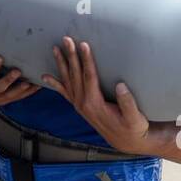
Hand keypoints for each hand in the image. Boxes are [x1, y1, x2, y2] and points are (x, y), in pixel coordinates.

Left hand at [41, 37, 166, 155]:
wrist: (126, 141)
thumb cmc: (133, 127)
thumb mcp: (135, 117)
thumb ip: (127, 102)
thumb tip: (120, 85)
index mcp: (95, 104)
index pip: (89, 77)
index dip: (86, 60)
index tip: (84, 44)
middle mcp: (83, 104)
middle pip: (75, 75)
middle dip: (71, 56)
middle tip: (66, 39)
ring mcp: (79, 105)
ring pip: (67, 81)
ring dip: (61, 64)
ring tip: (55, 48)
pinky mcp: (80, 106)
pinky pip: (64, 93)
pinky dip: (55, 83)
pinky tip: (45, 76)